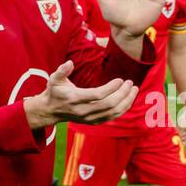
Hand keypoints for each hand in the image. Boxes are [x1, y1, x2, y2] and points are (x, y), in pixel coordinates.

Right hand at [23, 59, 138, 127]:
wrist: (50, 111)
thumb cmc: (54, 92)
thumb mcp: (54, 79)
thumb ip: (61, 71)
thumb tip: (70, 63)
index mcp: (75, 99)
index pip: (98, 95)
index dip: (111, 88)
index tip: (120, 79)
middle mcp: (83, 111)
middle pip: (109, 104)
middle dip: (123, 93)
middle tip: (130, 83)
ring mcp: (89, 118)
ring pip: (113, 112)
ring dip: (126, 101)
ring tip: (134, 89)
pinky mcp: (93, 121)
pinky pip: (112, 117)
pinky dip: (123, 108)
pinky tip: (128, 99)